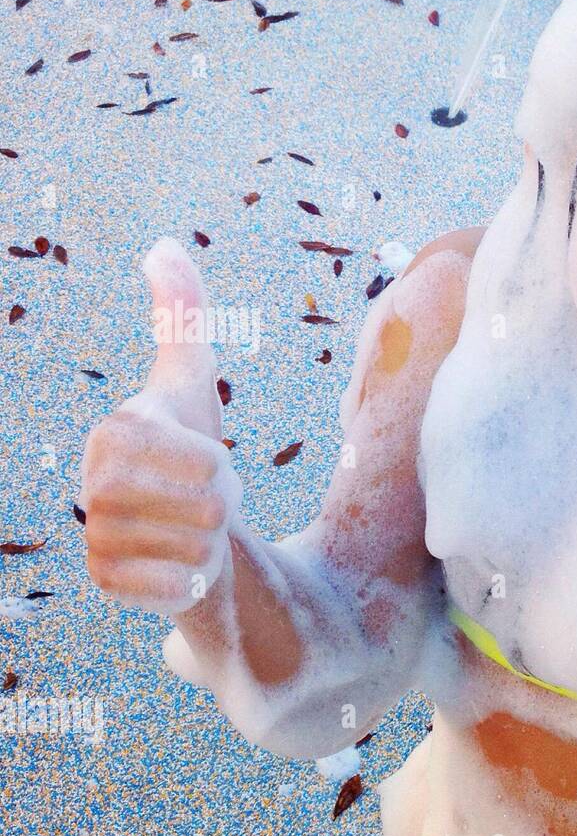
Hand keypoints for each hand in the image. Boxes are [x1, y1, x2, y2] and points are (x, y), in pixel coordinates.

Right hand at [81, 238, 240, 615]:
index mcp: (117, 432)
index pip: (211, 462)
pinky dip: (195, 582)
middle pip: (213, 508)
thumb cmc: (190, 448)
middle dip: (225, 508)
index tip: (208, 462)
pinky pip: (179, 591)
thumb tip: (163, 244)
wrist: (186, 529)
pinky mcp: (105, 585)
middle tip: (203, 502)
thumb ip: (182, 313)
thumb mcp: (194, 380)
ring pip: (200, 551)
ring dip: (212, 545)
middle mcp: (92, 486)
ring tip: (191, 531)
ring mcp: (94, 538)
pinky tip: (179, 570)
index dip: (225, 468)